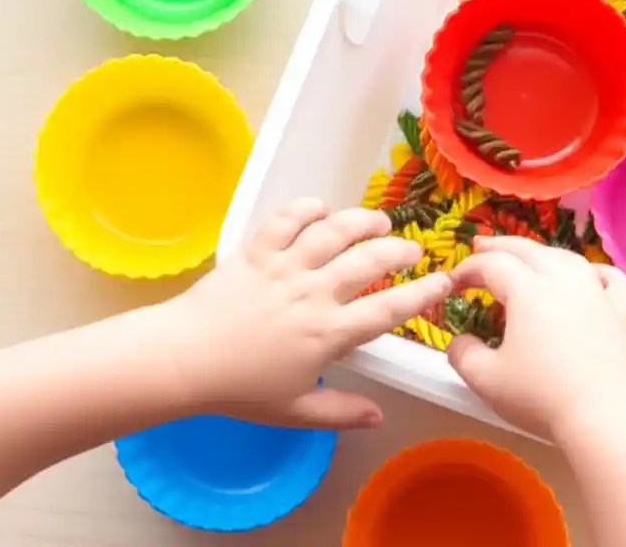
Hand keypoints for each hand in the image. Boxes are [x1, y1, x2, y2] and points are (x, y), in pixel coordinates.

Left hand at [146, 198, 452, 429]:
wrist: (182, 360)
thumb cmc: (239, 389)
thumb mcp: (295, 410)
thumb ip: (340, 411)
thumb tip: (379, 415)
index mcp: (329, 333)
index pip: (389, 308)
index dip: (423, 293)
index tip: (444, 282)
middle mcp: (314, 293)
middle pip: (370, 259)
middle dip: (400, 249)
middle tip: (412, 248)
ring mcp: (285, 267)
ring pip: (335, 231)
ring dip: (363, 221)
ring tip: (379, 222)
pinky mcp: (257, 251)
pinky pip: (288, 219)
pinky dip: (308, 209)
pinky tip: (322, 210)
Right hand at [446, 237, 625, 437]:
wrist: (604, 419)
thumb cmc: (541, 398)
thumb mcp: (485, 379)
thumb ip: (462, 353)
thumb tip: (459, 341)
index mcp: (528, 290)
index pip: (491, 265)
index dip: (467, 269)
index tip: (452, 284)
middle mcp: (564, 280)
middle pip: (528, 250)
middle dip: (499, 247)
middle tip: (479, 248)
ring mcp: (598, 294)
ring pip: (566, 258)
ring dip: (541, 254)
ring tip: (526, 261)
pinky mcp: (622, 313)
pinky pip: (610, 279)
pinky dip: (594, 272)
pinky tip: (588, 277)